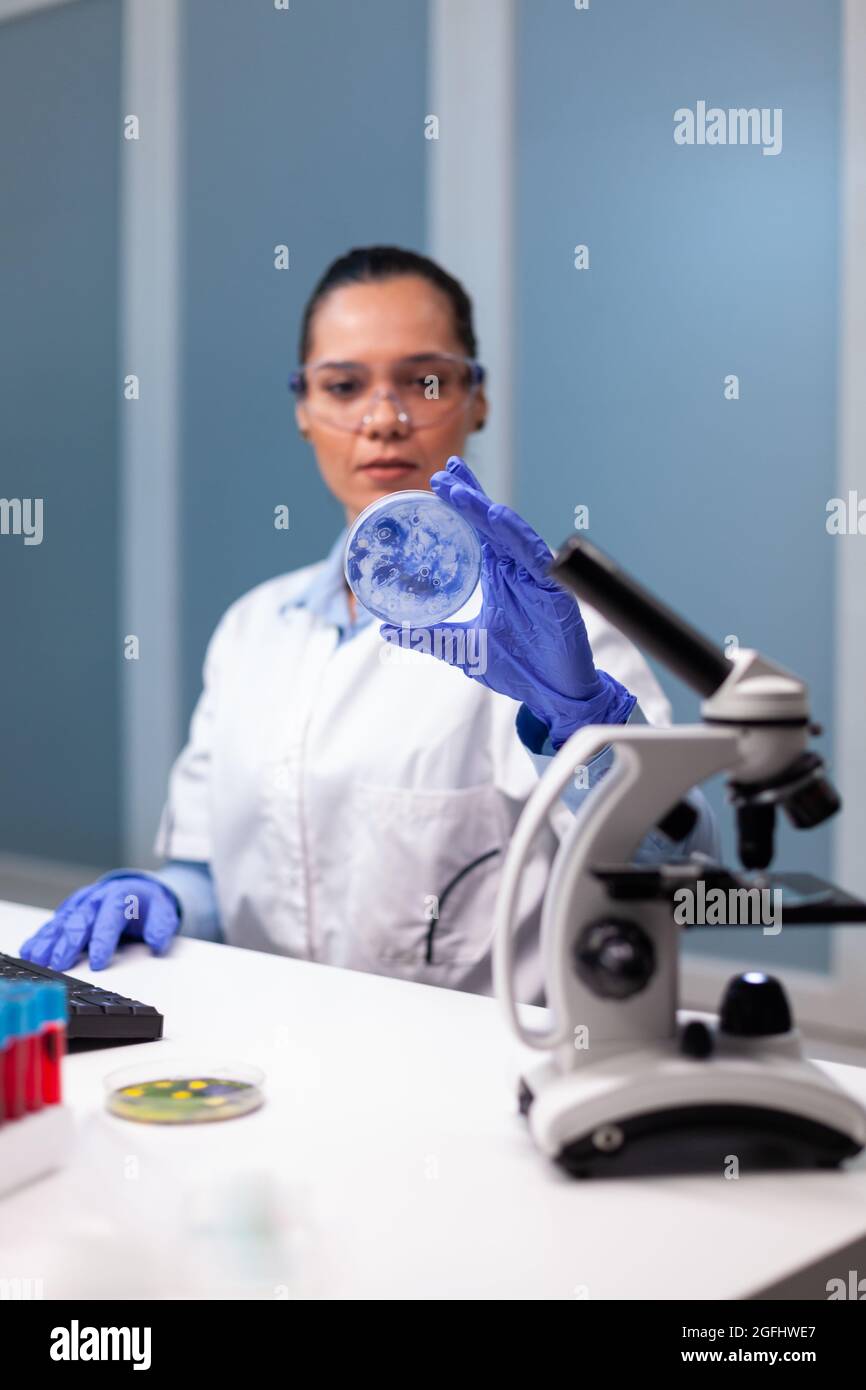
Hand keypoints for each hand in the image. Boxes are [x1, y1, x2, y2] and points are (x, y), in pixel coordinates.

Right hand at [19, 874, 180, 971]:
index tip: (98, 962)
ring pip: (63, 921)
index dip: (103, 940)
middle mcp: (97, 898)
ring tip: (39, 959)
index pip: (110, 917)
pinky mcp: (70, 910)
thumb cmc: (147, 905)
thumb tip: (157, 942)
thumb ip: (161, 927)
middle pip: (81, 919)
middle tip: (61, 964)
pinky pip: (54, 923)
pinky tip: (31, 951)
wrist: (136, 889)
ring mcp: (81, 904)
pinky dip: (41, 936)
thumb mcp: (163, 911)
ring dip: (50, 941)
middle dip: (69, 942)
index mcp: (120, 896)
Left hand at [380, 456, 634, 746]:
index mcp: (499, 575)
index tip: (439, 481)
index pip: (477, 530)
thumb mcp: (462, 648)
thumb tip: (386, 629)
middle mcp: (517, 570)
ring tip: (462, 491)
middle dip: (469, 495)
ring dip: (485, 510)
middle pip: (492, 522)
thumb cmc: (519, 666)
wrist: (552, 694)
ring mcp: (537, 578)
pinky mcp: (554, 591)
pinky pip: (534, 556)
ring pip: (510, 533)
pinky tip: (498, 517)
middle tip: (445, 471)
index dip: (462, 503)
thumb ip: (429, 636)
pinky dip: (516, 535)